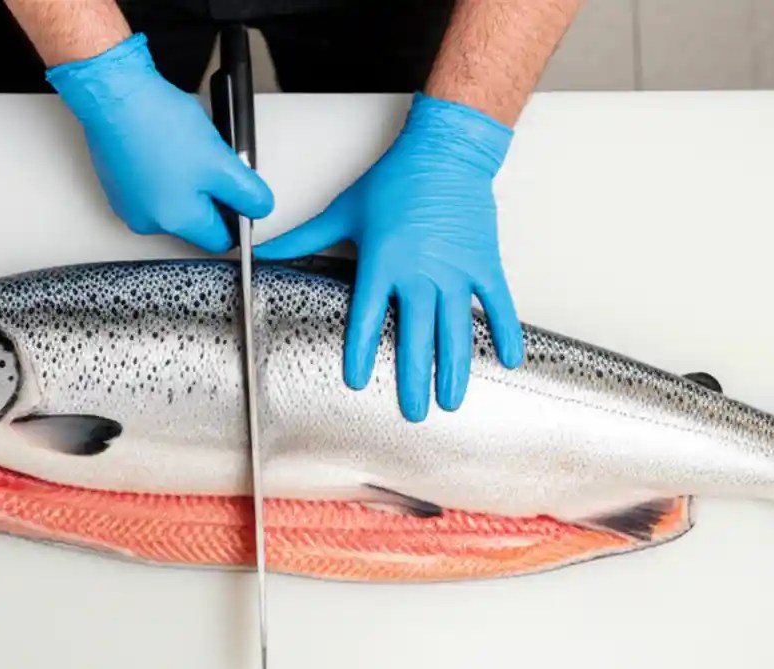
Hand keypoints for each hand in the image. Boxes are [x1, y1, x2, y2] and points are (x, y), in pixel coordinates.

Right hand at [46, 34, 272, 251]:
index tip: (241, 196)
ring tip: (187, 149)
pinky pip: (152, 187)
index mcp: (176, 221)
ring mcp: (128, 203)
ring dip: (187, 182)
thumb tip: (260, 210)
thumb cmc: (160, 124)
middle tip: (213, 161)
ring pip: (174, 201)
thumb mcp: (220, 161)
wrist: (114, 93)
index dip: (236, 217)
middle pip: (196, 221)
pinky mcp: (117, 184)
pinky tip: (166, 146)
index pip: (219, 239)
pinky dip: (164, 172)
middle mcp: (148, 221)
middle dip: (210, 194)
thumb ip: (246, 193)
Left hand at [255, 93, 523, 421]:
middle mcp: (421, 272)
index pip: (367, 317)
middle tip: (414, 411)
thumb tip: (264, 252)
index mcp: (383, 262)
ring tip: (451, 400)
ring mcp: (457, 271)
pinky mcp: (485, 264)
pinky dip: (506, 332)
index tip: (357, 381)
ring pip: (457, 330)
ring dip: (455, 369)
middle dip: (415, 378)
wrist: (445, 153)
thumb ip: (304, 240)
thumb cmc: (397, 179)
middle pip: (416, 336)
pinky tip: (509, 359)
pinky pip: (498, 305)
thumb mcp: (343, 211)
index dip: (361, 351)